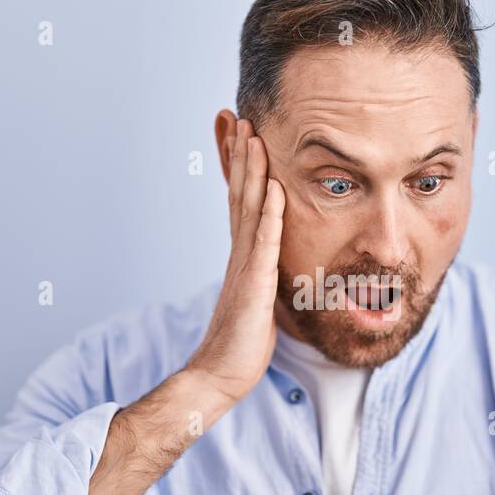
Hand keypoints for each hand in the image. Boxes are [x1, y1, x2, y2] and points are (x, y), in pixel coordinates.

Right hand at [186, 119, 285, 404]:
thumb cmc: (239, 346)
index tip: (236, 134)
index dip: (237, 168)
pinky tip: (276, 188)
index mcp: (241, 257)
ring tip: (252, 136)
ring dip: (251, 172)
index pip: (239, 202)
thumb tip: (266, 267)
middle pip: (239, 195)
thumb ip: (259, 278)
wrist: (219, 376)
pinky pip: (264, 244)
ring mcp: (243, 268)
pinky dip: (271, 214)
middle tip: (237, 118)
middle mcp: (239, 255)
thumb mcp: (254, 302)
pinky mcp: (253, 286)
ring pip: (249, 210)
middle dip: (238, 156)